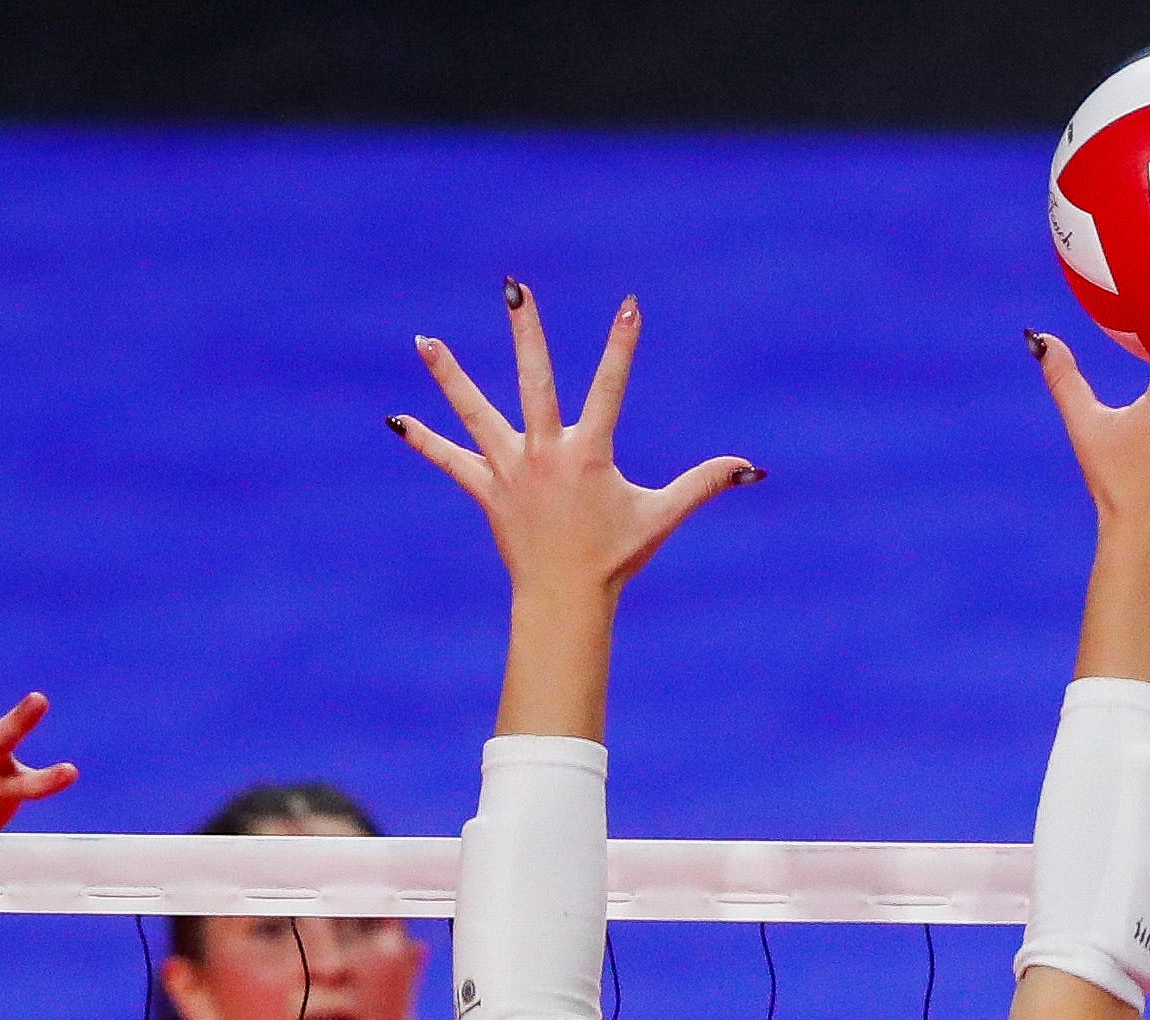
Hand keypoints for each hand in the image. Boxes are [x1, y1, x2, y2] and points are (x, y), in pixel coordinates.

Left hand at [393, 283, 758, 602]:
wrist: (565, 601)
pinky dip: (423, 440)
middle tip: (514, 288)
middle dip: (527, 332)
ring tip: (423, 339)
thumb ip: (705, 483)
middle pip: (534, 381)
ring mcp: (510, 469)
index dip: (623, 345)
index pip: (611, 387)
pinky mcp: (486, 490)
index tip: (631, 304)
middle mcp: (545, 453)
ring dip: (449, 375)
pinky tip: (396, 419)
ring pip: (474, 413)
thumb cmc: (616, 557)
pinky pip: (450, 461)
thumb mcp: (663, 516)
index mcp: (588, 453)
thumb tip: (753, 468)